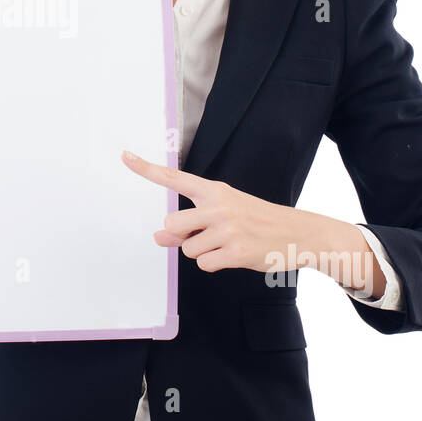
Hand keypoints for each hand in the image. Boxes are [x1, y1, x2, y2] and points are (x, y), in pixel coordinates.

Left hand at [120, 149, 310, 273]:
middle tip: (206, 234)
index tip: (124, 156)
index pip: (174, 178)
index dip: (146, 169)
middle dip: (182, 234)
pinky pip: (204, 264)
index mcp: (214, 190)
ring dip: (202, 252)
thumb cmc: (254, 221)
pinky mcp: (236, 252)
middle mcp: (219, 206)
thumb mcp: (223, 213)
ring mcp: (228, 229)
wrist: (297, 233)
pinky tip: (234, 255)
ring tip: (227, 244)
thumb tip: (158, 236)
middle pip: (172, 223)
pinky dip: (214, 264)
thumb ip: (188, 224)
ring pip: (187, 249)